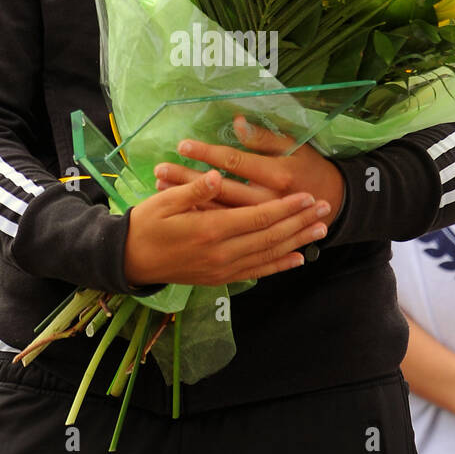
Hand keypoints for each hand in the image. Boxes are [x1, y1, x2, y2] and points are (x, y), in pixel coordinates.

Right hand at [123, 165, 331, 287]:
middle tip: (325, 210)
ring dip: (297, 242)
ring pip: (268, 255)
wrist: (129, 261)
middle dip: (300, 223)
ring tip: (320, 231)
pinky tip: (297, 259)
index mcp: (210, 230)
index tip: (308, 195)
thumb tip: (218, 176)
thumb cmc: (144, 225)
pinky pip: (257, 272)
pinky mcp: (220, 277)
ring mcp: (222, 269)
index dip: (286, 207)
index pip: (258, 217)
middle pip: (271, 237)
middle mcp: (222, 253)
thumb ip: (194, 190)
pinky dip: (279, 265)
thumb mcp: (163, 202)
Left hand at [155, 115, 345, 224]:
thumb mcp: (294, 145)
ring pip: (217, 210)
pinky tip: (178, 206)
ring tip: (160, 185)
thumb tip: (236, 123)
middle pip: (220, 189)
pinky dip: (199, 215)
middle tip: (159, 169)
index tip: (183, 145)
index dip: (208, 153)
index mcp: (277, 176)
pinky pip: (224, 227)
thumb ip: (264, 138)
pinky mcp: (256, 232)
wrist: (331, 202)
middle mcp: (267, 200)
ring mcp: (261, 221)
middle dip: (188, 179)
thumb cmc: (308, 167)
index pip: (235, 163)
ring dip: (187, 198)